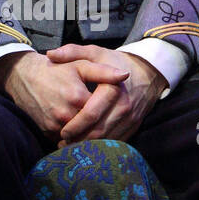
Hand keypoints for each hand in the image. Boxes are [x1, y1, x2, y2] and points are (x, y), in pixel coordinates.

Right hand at [0, 48, 129, 140]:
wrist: (24, 76)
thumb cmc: (55, 69)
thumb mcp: (80, 65)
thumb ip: (103, 72)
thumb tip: (125, 75)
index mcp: (78, 97)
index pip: (102, 113)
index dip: (111, 113)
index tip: (115, 111)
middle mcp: (66, 114)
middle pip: (92, 129)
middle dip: (101, 127)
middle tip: (108, 124)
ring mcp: (54, 125)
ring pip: (80, 137)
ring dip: (88, 135)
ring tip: (96, 128)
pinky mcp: (46, 132)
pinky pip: (65, 141)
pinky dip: (74, 138)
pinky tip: (80, 131)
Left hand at [45, 44, 166, 145]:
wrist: (147, 73)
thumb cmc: (116, 62)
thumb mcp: (96, 53)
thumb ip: (73, 52)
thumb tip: (51, 54)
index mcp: (112, 89)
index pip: (91, 114)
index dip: (74, 126)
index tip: (61, 131)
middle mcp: (124, 106)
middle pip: (98, 131)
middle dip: (79, 140)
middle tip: (62, 143)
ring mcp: (130, 118)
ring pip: (107, 140)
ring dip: (88, 147)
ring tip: (71, 147)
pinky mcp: (133, 126)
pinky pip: (116, 142)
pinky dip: (101, 147)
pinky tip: (87, 146)